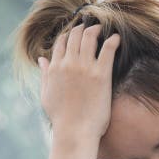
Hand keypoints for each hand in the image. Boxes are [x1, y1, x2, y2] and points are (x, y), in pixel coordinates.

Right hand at [38, 24, 120, 144]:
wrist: (75, 131)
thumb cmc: (61, 118)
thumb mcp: (46, 95)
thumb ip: (44, 74)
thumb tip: (41, 59)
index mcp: (55, 68)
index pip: (61, 42)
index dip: (69, 34)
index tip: (77, 33)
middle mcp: (68, 64)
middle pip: (75, 35)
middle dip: (83, 28)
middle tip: (91, 27)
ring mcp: (85, 68)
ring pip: (90, 37)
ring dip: (96, 29)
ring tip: (102, 29)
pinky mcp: (101, 74)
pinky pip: (108, 48)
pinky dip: (113, 40)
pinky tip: (117, 38)